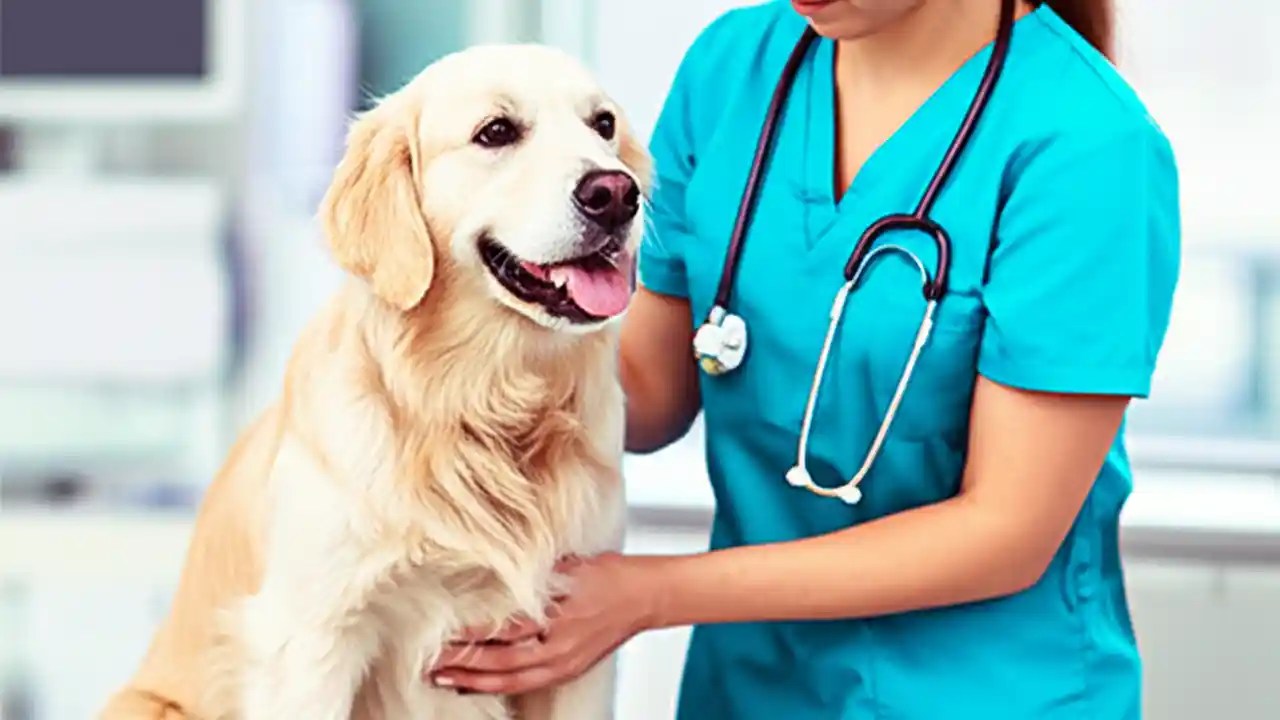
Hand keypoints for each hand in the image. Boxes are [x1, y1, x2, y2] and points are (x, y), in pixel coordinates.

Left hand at [427, 553, 662, 694]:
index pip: (501, 629)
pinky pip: (526, 684)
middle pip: (499, 661)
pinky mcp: (568, 669)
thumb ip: (534, 575)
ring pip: (509, 679)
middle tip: (429, 662)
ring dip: (474, 681)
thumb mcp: (570, 566)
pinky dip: (498, 685)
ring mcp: (563, 662)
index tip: (439, 632)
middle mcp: (557, 646)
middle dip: (462, 663)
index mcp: (556, 617)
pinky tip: (479, 683)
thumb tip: (494, 572)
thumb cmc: (611, 575)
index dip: (468, 634)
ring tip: (443, 678)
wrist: (646, 597)